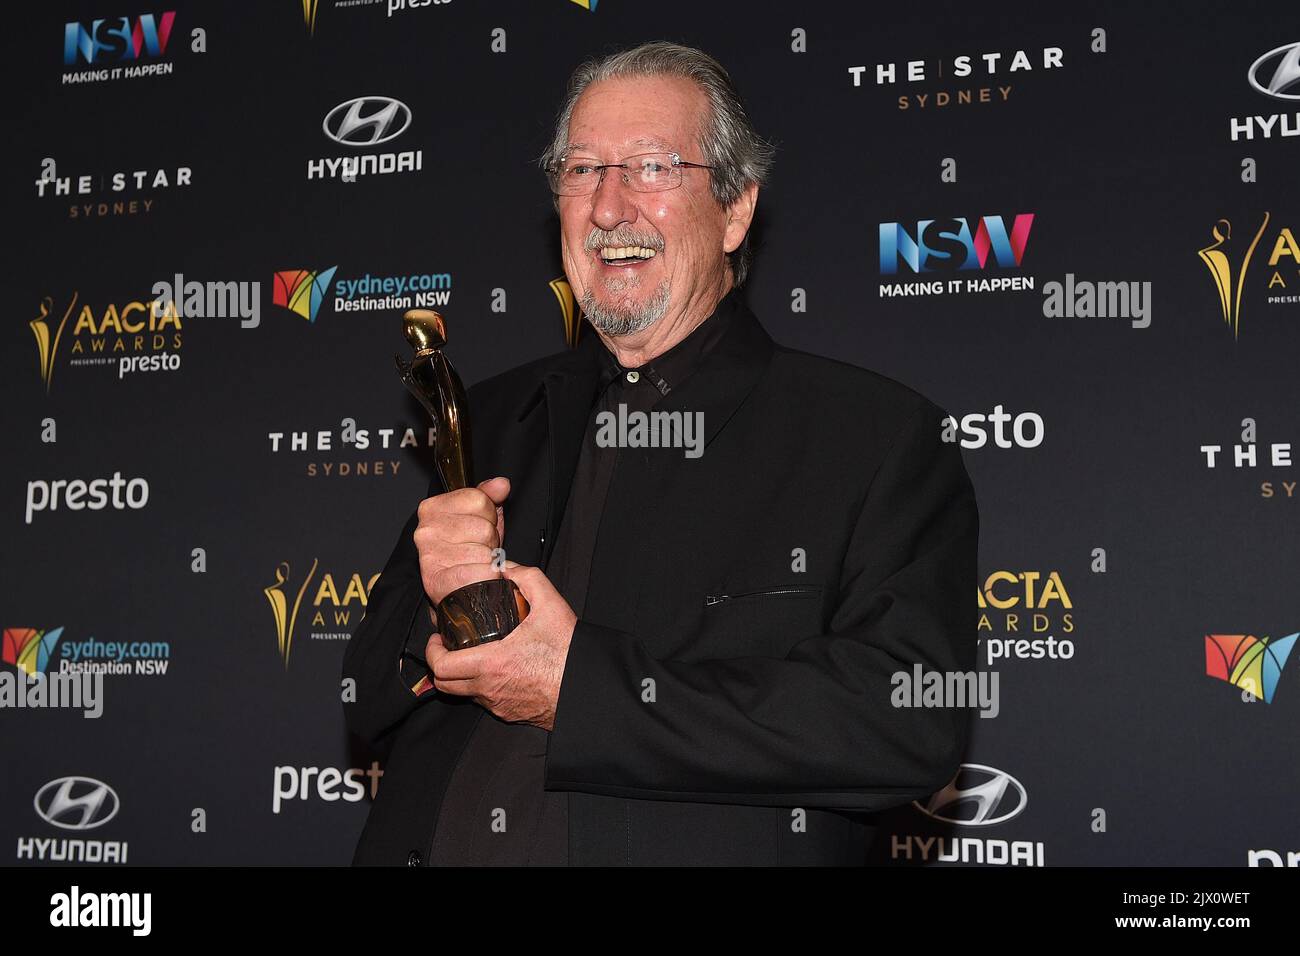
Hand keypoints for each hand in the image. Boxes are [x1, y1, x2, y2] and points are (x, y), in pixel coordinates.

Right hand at [414, 476, 509, 605]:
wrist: (453, 591)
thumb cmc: (465, 552)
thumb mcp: (477, 517)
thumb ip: (488, 496)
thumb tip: (501, 484)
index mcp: (432, 508)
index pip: (478, 499)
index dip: (487, 515)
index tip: (478, 526)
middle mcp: (427, 531)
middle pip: (483, 527)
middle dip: (489, 540)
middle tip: (477, 549)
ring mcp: (431, 556)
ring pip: (484, 551)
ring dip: (488, 560)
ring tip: (475, 564)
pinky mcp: (441, 581)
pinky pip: (482, 573)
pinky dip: (487, 578)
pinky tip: (475, 577)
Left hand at [425, 562, 576, 730]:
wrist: (587, 687)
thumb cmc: (569, 653)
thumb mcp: (550, 605)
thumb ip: (526, 578)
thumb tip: (505, 567)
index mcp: (492, 664)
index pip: (442, 666)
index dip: (432, 651)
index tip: (437, 638)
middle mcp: (490, 689)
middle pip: (445, 685)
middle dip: (440, 664)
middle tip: (446, 647)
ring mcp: (499, 704)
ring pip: (464, 694)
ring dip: (460, 676)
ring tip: (469, 656)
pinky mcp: (510, 713)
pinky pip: (485, 702)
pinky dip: (481, 687)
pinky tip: (494, 669)